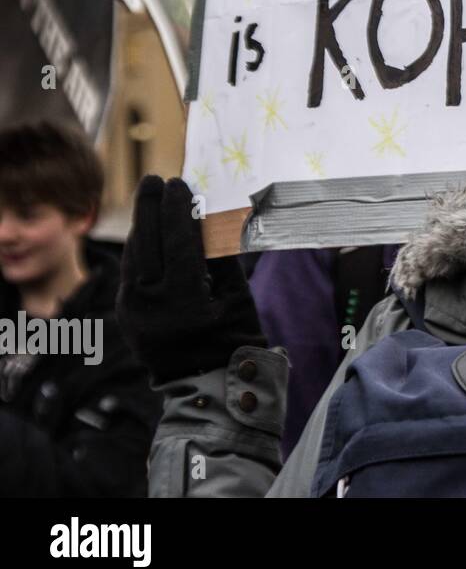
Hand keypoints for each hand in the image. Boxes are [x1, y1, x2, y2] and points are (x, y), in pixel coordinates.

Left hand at [117, 176, 265, 383]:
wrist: (207, 387)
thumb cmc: (234, 338)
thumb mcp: (237, 297)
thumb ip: (220, 256)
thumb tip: (206, 217)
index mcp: (184, 300)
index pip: (176, 241)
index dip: (177, 209)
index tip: (180, 183)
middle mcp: (150, 304)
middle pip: (146, 242)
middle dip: (150, 207)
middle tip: (156, 180)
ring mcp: (132, 311)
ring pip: (133, 255)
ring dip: (142, 225)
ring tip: (152, 200)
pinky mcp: (125, 314)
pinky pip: (130, 272)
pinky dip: (139, 247)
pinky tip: (148, 231)